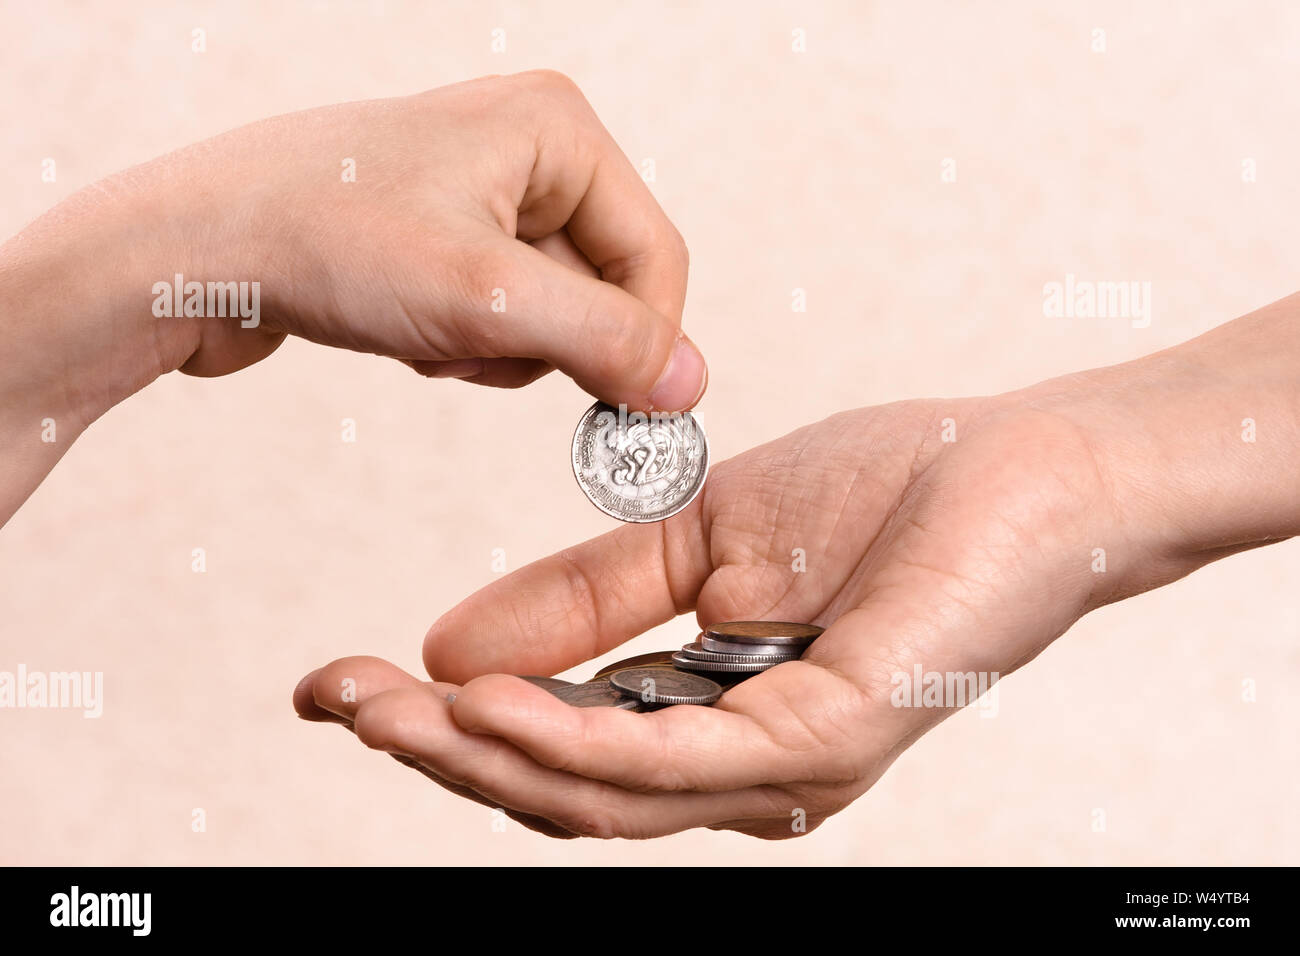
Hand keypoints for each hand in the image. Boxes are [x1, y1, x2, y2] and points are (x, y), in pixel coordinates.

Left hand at [0, 71, 704, 523]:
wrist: (187, 249)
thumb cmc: (326, 242)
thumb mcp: (487, 301)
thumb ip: (604, 341)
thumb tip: (691, 384)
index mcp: (558, 128)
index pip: (656, 256)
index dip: (644, 344)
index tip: (623, 418)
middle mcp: (528, 146)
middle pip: (604, 285)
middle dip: (547, 342)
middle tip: (480, 348)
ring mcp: (481, 189)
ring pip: (550, 310)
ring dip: (502, 349)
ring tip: (431, 334)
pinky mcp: (441, 233)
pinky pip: (499, 313)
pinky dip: (466, 343)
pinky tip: (406, 332)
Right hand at [295, 388, 1131, 837]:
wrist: (1024, 461)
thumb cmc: (885, 495)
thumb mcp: (695, 537)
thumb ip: (583, 597)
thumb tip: (453, 645)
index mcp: (706, 716)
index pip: (552, 742)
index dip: (440, 719)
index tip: (341, 680)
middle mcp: (740, 767)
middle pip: (560, 788)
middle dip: (438, 749)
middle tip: (337, 700)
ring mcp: (786, 768)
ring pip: (604, 792)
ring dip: (484, 753)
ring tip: (389, 707)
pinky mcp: (830, 742)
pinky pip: (681, 761)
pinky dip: (578, 739)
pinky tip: (499, 706)